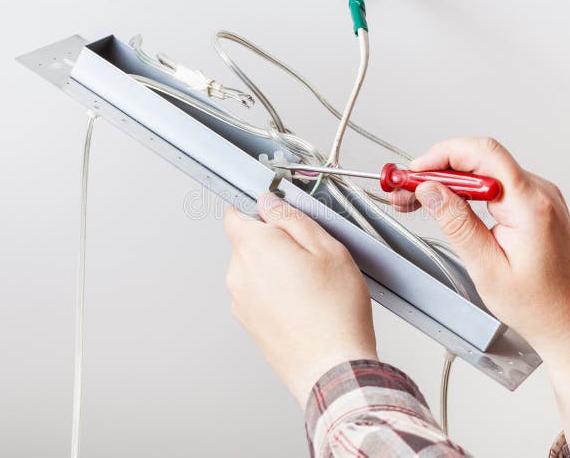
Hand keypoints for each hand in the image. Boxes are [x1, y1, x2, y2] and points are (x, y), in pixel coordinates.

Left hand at [223, 193, 376, 405]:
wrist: (331, 366)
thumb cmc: (334, 311)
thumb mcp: (326, 248)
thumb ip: (291, 218)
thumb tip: (270, 202)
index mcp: (254, 247)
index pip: (235, 215)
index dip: (258, 211)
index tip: (277, 216)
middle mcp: (239, 273)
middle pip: (248, 244)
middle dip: (274, 243)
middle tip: (310, 256)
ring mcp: (241, 302)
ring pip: (255, 271)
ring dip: (276, 271)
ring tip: (312, 286)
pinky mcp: (249, 324)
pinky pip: (259, 296)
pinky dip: (276, 295)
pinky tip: (304, 305)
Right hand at [391, 137, 569, 441]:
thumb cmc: (539, 307)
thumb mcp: (487, 268)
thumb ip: (457, 224)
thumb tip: (431, 190)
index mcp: (530, 206)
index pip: (483, 154)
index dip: (441, 156)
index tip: (413, 174)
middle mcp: (540, 194)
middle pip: (481, 160)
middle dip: (438, 170)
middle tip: (406, 192)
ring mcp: (541, 198)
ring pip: (486, 171)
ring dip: (450, 182)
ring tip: (418, 201)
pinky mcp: (537, 207)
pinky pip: (496, 186)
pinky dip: (467, 192)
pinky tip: (447, 206)